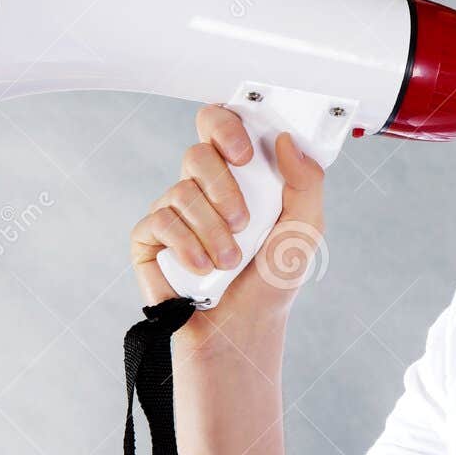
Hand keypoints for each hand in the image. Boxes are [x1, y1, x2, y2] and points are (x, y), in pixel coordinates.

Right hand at [130, 104, 326, 341]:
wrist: (242, 330)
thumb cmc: (271, 280)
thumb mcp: (305, 229)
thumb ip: (306, 182)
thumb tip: (286, 141)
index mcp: (240, 174)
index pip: (222, 125)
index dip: (227, 125)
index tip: (246, 152)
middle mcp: (203, 186)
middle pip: (198, 152)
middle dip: (223, 185)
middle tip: (243, 219)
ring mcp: (174, 211)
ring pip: (182, 191)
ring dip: (213, 230)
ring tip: (230, 260)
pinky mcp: (149, 238)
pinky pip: (160, 222)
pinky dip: (187, 247)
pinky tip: (203, 269)